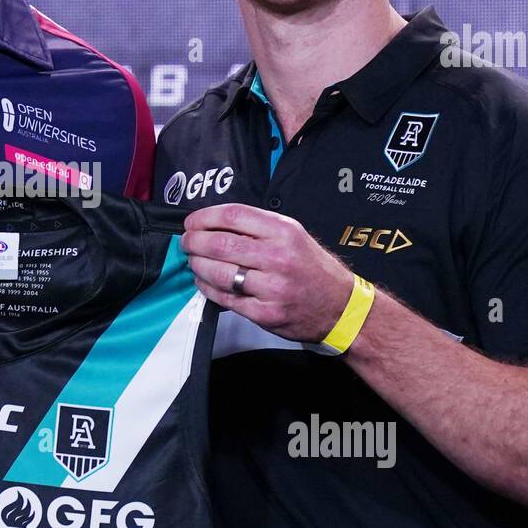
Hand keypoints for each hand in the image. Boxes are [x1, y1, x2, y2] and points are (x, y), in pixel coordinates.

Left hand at [181, 202, 353, 343]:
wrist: (341, 308)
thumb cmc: (312, 269)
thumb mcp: (294, 236)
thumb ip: (259, 227)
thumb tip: (215, 223)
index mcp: (284, 231)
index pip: (233, 215)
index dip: (205, 217)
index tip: (192, 221)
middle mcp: (278, 257)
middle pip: (220, 243)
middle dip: (194, 241)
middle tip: (187, 242)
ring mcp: (271, 287)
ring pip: (218, 272)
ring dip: (197, 265)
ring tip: (193, 261)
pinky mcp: (265, 313)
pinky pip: (225, 298)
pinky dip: (207, 288)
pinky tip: (204, 281)